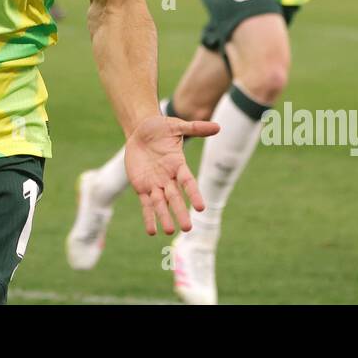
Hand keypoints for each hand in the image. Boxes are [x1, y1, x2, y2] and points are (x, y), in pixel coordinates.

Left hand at [124, 114, 219, 235]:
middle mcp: (168, 178)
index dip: (193, 194)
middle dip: (180, 212)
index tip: (200, 207)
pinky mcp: (142, 187)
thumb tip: (218, 127)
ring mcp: (155, 184)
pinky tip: (151, 231)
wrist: (139, 131)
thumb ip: (195, 128)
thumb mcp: (176, 126)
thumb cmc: (159, 128)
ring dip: (164, 217)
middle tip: (187, 228)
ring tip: (168, 232)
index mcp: (178, 165)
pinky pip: (146, 204)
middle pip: (175, 198)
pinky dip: (149, 217)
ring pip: (160, 204)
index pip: (188, 182)